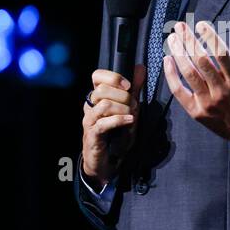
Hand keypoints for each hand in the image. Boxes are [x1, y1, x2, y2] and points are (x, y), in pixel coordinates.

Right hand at [81, 63, 145, 186]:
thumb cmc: (116, 135)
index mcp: (97, 97)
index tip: (128, 85)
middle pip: (102, 89)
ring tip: (132, 115)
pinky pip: (104, 122)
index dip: (113, 77)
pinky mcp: (92, 134)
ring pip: (104, 104)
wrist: (106, 161)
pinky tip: (129, 121)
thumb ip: (134, 89)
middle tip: (134, 106)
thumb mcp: (128, 108)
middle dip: (123, 96)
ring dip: (123, 109)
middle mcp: (90, 106)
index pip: (97, 76)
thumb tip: (140, 68)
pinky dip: (119, 120)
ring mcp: (89, 120)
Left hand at [163, 19, 229, 154]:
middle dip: (189, 41)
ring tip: (172, 39)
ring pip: (189, 74)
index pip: (221, 53)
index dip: (210, 37)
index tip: (200, 24)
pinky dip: (171, 76)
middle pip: (201, 61)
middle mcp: (221, 90)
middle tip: (180, 26)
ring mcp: (208, 102)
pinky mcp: (197, 112)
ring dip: (178, 54)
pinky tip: (167, 60)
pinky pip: (179, 92)